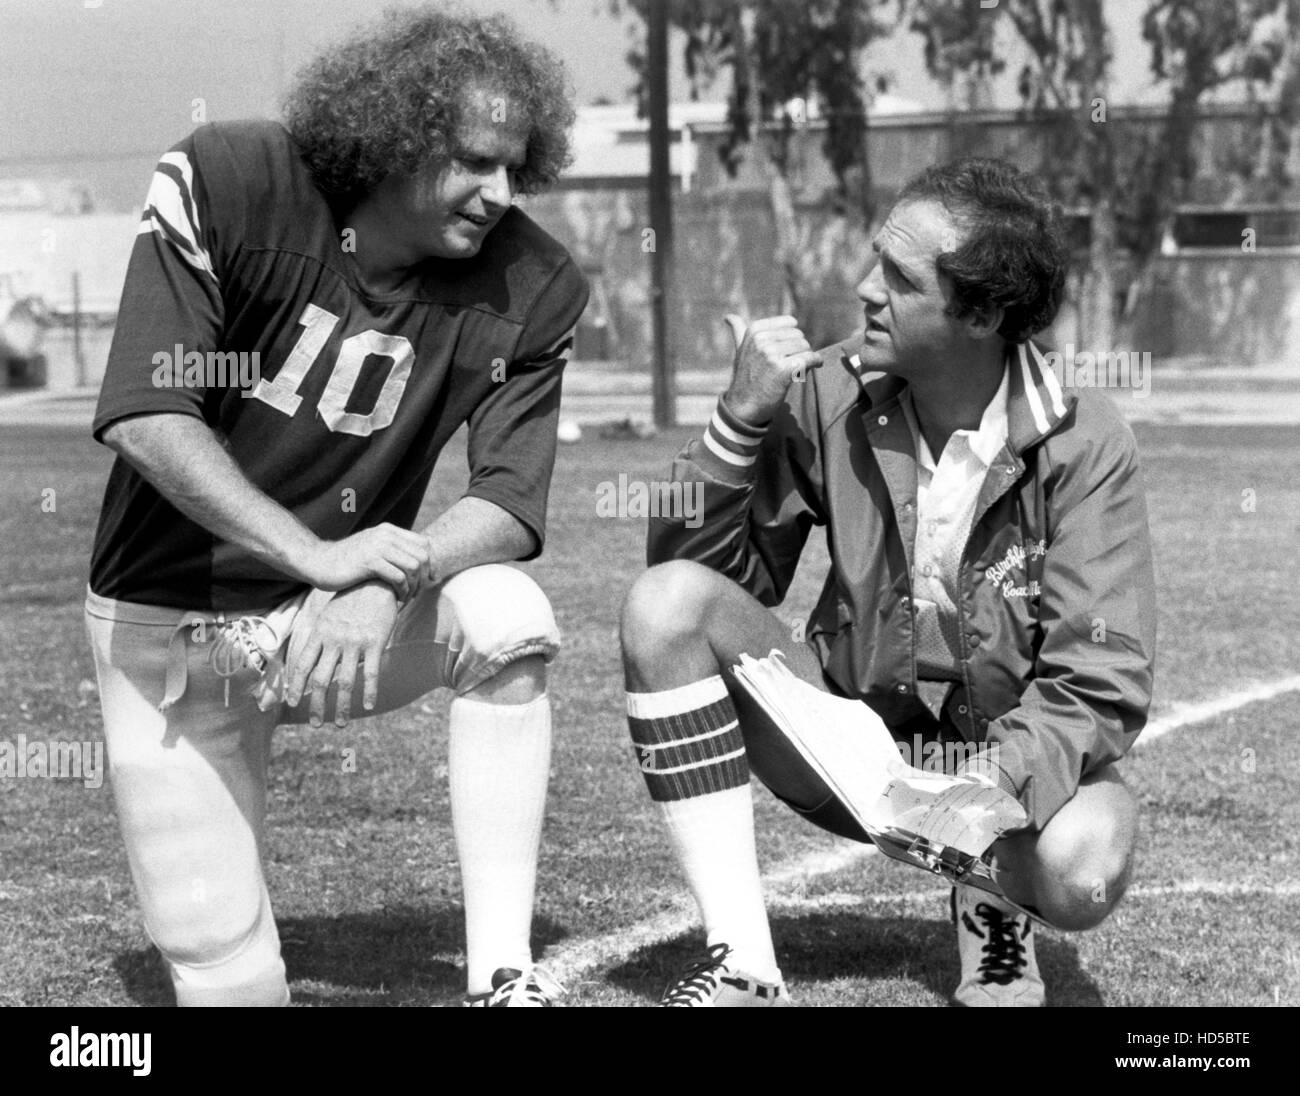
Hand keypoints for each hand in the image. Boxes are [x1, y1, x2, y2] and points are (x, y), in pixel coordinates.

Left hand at [284, 581, 398, 726]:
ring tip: (339, 724)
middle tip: (315, 725)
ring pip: (343, 682)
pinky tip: (369, 706)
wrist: (375, 580)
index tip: (292, 703)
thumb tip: (312, 657)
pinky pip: (370, 673)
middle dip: (316, 705)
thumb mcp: (328, 615)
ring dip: (340, 707)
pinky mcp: (375, 642)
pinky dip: (369, 692)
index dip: (296, 687)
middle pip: (320, 680)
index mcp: (319, 634)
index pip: (302, 666)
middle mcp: (333, 640)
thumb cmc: (352, 599)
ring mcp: (354, 642)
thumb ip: (321, 637)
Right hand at [301, 524, 428, 598]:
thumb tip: (415, 563)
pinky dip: (403, 591)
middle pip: (422, 555)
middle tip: (417, 593)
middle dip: (424, 577)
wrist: (318, 562)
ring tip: (407, 597)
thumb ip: (391, 551)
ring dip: (414, 586)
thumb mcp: (372, 549)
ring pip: (413, 566)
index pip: (424, 543)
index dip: (429, 563)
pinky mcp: (369, 562)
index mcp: (388, 531)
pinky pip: (398, 577)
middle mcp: (385, 535)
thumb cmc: (346, 562)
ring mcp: (377, 547)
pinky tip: (398, 599)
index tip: (426, 580)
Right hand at [721, 314, 821, 424]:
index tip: (785, 351)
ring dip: (806, 358)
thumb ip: (739, 331)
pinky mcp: (783, 370)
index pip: (790, 323)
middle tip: (790, 364)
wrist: (743, 407)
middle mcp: (761, 340)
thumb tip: (728, 317)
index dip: (792, 338)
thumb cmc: (746, 378)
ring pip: (806, 347)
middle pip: (799, 336)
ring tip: (795, 369)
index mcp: (754, 330)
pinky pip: (810, 358)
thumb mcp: (740, 350)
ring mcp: (771, 354)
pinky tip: (815, 366)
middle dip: (799, 349)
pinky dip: (816, 362)